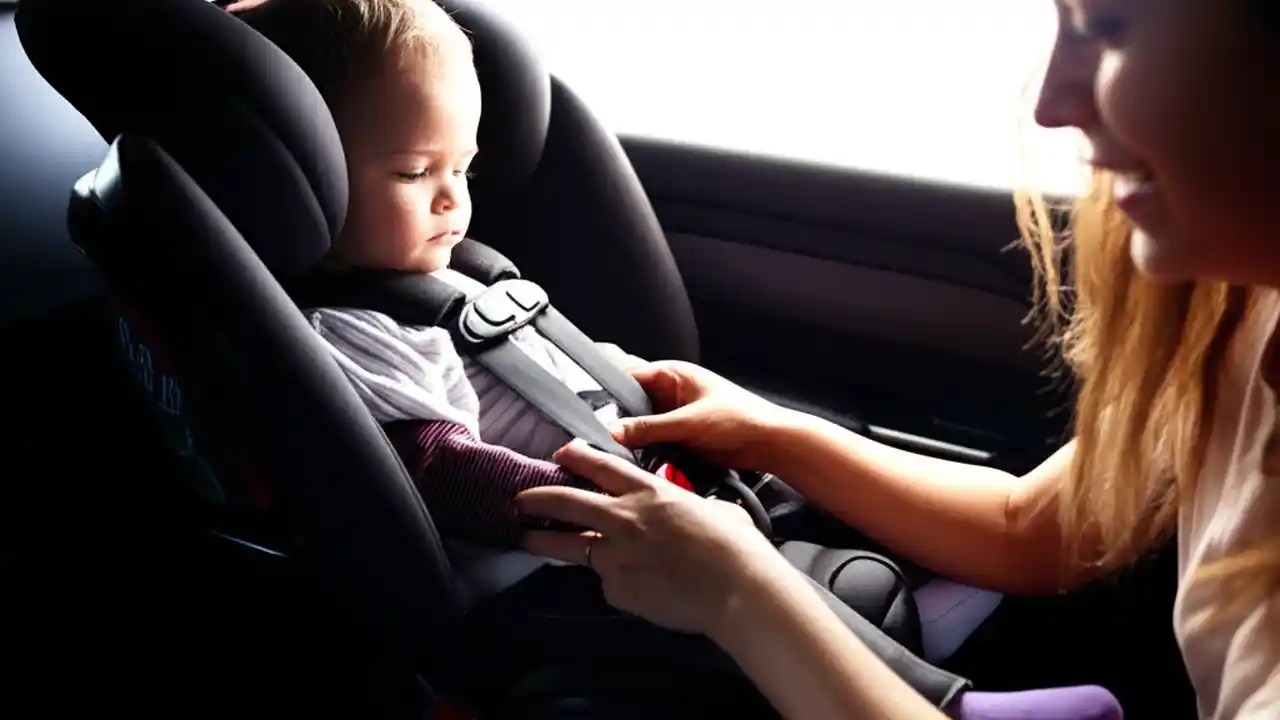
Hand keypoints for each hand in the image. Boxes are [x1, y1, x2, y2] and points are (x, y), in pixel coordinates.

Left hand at [518, 440, 791, 635]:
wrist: (736, 588)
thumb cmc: (735, 546)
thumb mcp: (711, 509)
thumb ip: (688, 507)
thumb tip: (693, 513)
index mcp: (649, 492)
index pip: (601, 466)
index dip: (576, 456)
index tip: (559, 453)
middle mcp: (624, 518)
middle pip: (567, 501)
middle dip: (537, 499)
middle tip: (519, 500)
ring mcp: (616, 555)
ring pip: (566, 546)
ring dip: (541, 542)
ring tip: (524, 540)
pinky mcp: (617, 589)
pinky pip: (607, 584)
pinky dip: (613, 584)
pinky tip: (630, 588)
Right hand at [611, 361, 795, 469]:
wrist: (769, 444)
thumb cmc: (741, 419)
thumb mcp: (689, 422)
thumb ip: (649, 428)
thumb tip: (614, 431)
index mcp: (672, 374)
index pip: (627, 375)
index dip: (608, 391)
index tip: (590, 410)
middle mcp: (669, 392)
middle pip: (630, 402)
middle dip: (617, 417)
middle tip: (602, 434)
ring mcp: (673, 414)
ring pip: (639, 424)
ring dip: (631, 436)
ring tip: (616, 448)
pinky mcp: (678, 435)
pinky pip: (652, 440)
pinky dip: (644, 449)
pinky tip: (634, 459)